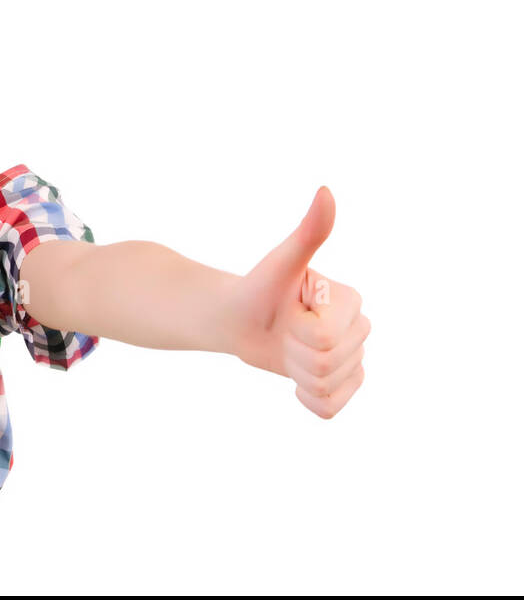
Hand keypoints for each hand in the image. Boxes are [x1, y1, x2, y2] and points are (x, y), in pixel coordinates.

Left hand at [227, 186, 369, 417]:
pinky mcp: (343, 384)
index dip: (297, 330)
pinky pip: (330, 408)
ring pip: (326, 386)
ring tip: (287, 347)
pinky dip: (307, 398)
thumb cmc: (258, 288)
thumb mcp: (281, 263)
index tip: (289, 309)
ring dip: (296, 373)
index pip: (325, 337)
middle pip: (326, 363)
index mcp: (352, 301)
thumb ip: (308, 232)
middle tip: (283, 330)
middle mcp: (360, 329)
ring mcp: (354, 358)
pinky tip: (295, 378)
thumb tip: (326, 192)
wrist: (238, 319)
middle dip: (293, 351)